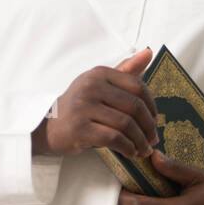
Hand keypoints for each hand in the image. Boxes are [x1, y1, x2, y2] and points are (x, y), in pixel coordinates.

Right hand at [31, 48, 158, 158]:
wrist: (48, 126)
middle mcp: (91, 87)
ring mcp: (84, 107)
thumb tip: (148, 52)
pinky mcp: (80, 129)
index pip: (137, 85)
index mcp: (99, 74)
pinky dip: (127, 148)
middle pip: (134, 106)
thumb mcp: (100, 83)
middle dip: (148, 126)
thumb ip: (125, 70)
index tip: (155, 119)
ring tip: (144, 149)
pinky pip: (114, 138)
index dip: (151, 105)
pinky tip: (130, 152)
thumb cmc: (79, 105)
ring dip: (140, 140)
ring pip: (126, 124)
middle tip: (153, 138)